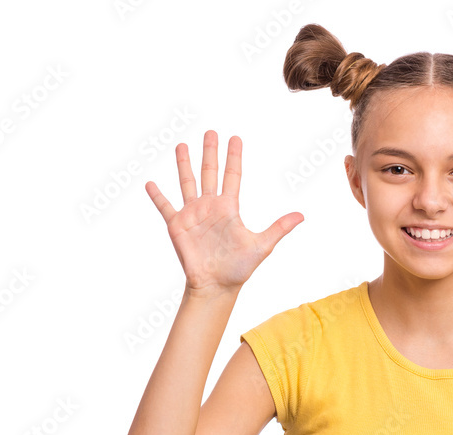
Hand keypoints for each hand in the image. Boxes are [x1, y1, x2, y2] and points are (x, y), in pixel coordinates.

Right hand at [145, 130, 303, 293]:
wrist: (216, 285)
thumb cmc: (239, 268)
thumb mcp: (262, 246)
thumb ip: (279, 228)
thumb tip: (301, 216)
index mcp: (229, 208)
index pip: (232, 175)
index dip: (234, 157)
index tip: (235, 138)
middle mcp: (210, 206)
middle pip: (209, 172)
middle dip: (210, 152)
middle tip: (211, 132)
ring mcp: (192, 214)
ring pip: (187, 182)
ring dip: (184, 164)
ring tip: (181, 145)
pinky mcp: (177, 225)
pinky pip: (165, 206)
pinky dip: (157, 196)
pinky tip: (150, 183)